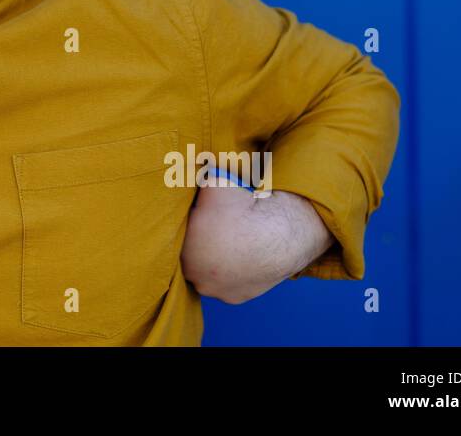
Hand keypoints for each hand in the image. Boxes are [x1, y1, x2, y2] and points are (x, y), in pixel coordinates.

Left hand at [181, 184, 332, 304]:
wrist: (279, 233)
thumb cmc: (243, 209)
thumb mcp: (214, 182)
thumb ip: (198, 177)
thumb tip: (186, 163)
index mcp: (184, 252)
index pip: (181, 237)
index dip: (192, 225)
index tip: (204, 216)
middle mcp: (197, 278)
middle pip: (194, 257)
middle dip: (202, 244)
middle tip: (217, 229)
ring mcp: (218, 291)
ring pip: (211, 273)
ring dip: (216, 260)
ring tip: (230, 242)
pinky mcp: (236, 297)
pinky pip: (230, 283)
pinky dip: (234, 272)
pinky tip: (241, 257)